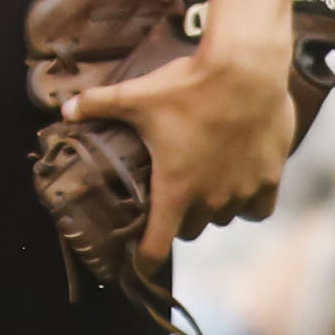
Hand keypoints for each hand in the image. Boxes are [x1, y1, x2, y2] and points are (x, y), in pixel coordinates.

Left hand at [78, 45, 298, 245]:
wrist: (246, 69)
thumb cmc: (188, 86)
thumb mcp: (136, 96)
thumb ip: (97, 105)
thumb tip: (64, 109)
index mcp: (174, 189)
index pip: (156, 247)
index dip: (144, 260)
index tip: (138, 264)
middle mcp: (209, 199)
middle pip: (190, 230)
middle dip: (179, 218)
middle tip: (174, 193)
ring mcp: (242, 191)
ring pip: (223, 218)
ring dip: (213, 208)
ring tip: (206, 182)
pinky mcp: (270, 179)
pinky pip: (257, 210)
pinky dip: (248, 204)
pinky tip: (241, 185)